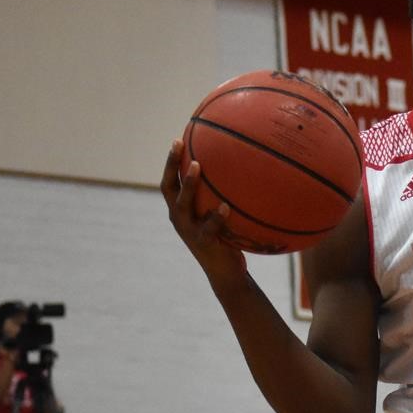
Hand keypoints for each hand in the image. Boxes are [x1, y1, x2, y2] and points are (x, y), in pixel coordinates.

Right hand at [160, 140, 249, 292]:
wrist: (226, 272)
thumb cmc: (226, 238)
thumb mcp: (221, 215)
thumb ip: (223, 196)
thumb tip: (243, 169)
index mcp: (180, 210)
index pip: (170, 182)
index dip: (170, 162)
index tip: (177, 139)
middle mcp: (179, 219)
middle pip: (169, 188)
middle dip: (171, 165)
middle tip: (179, 144)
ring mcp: (189, 231)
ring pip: (183, 204)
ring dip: (189, 184)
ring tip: (197, 165)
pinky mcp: (203, 243)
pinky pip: (209, 227)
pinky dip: (216, 216)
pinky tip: (226, 206)